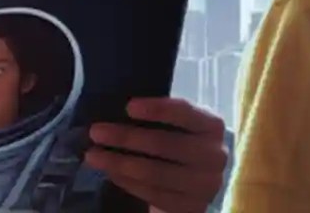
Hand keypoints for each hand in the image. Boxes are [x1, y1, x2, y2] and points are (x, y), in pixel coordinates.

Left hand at [85, 97, 227, 212]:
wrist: (197, 178)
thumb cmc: (179, 141)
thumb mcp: (177, 125)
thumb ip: (156, 116)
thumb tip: (113, 108)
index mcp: (212, 125)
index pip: (185, 113)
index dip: (157, 109)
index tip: (127, 107)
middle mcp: (215, 155)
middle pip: (166, 144)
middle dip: (126, 138)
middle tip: (96, 132)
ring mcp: (207, 185)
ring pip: (157, 173)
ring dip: (120, 164)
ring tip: (93, 156)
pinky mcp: (193, 207)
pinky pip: (155, 195)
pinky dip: (129, 183)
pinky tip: (111, 174)